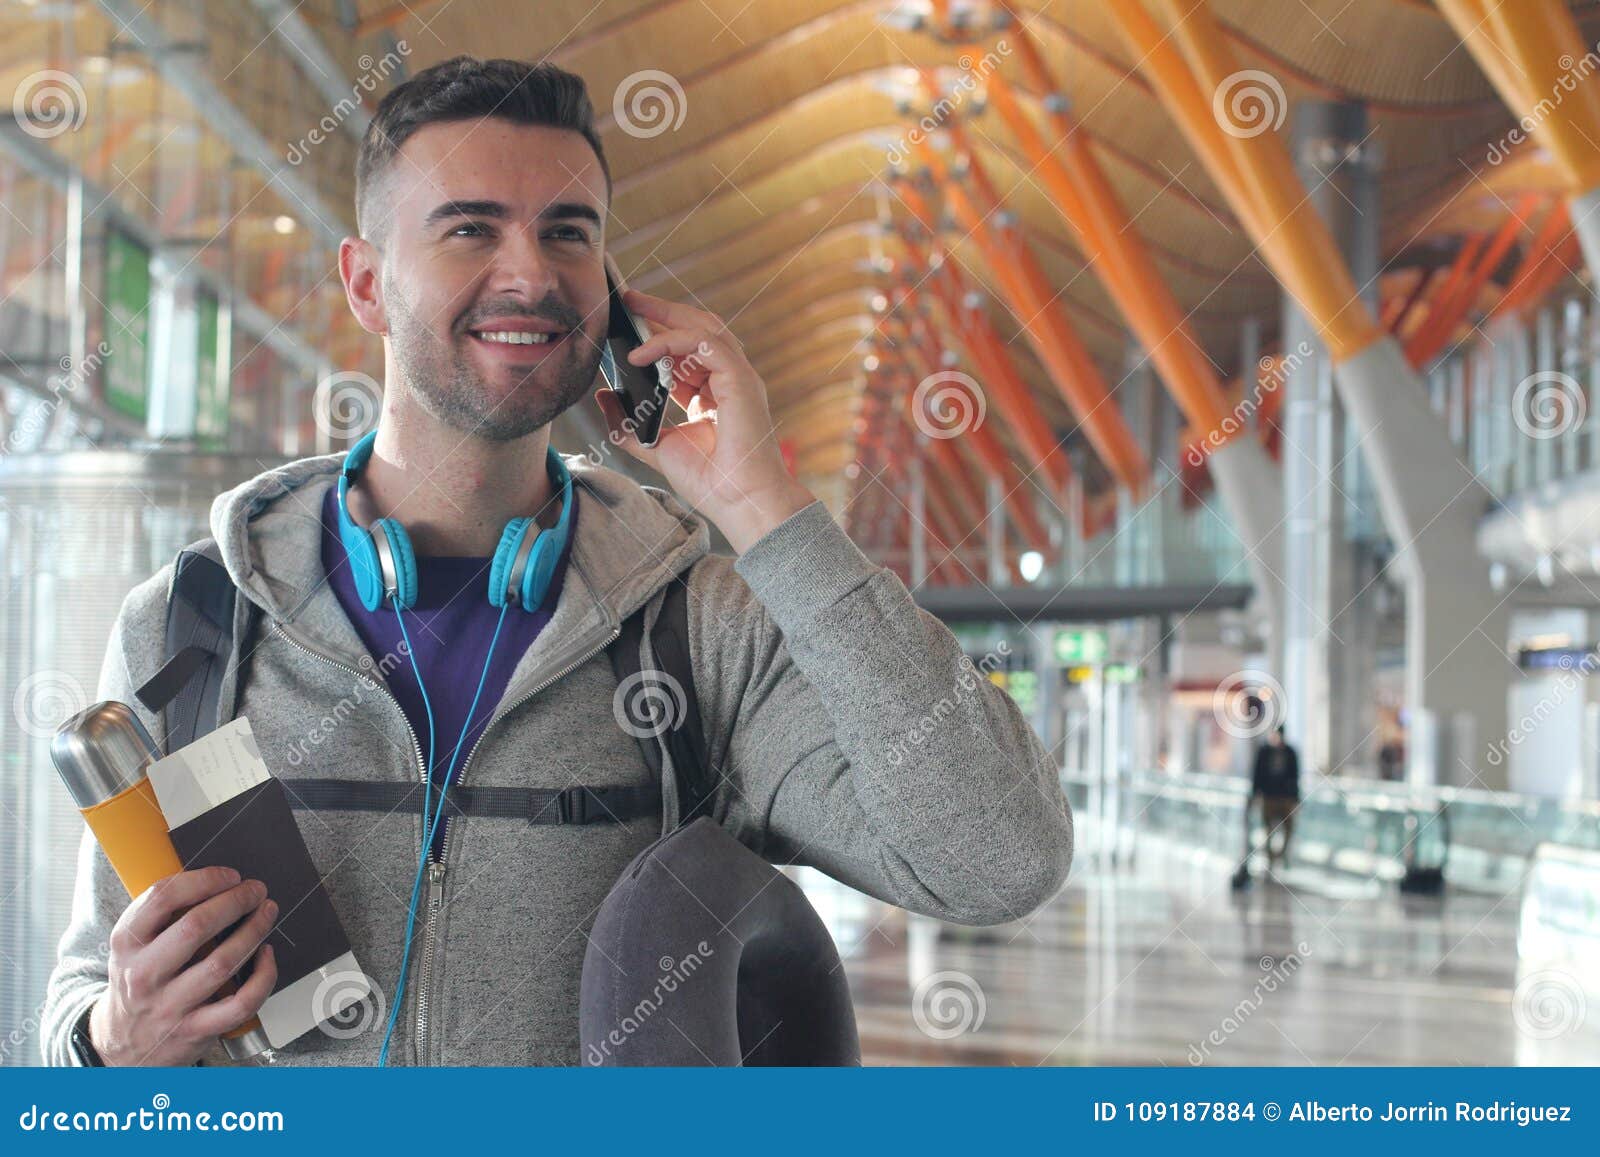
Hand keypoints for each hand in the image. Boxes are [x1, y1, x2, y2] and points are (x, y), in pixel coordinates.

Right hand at [90, 866, 277, 1065]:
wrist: (122, 1045)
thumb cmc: (139, 982)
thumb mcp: (133, 945)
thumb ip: (162, 914)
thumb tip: (215, 879)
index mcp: (127, 944)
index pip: (162, 898)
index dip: (204, 880)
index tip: (230, 875)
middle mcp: (144, 974)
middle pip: (197, 926)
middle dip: (236, 901)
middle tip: (256, 890)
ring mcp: (169, 1005)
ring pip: (223, 963)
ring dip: (254, 931)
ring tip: (267, 913)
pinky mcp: (194, 1030)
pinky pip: (241, 1002)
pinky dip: (263, 976)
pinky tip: (266, 955)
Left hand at [594, 287, 814, 552]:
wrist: (738, 502)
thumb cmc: (710, 483)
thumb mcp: (656, 446)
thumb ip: (629, 422)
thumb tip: (603, 394)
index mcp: (713, 396)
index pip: (686, 353)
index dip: (657, 336)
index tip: (627, 324)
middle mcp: (729, 381)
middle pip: (698, 329)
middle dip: (662, 311)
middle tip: (628, 299)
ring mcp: (738, 378)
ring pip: (704, 328)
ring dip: (666, 315)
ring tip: (633, 306)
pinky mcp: (740, 379)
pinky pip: (704, 343)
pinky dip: (671, 342)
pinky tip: (642, 352)